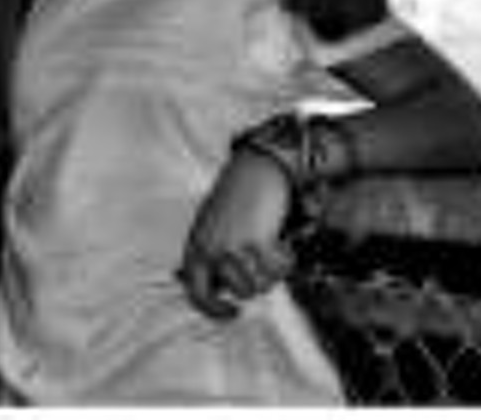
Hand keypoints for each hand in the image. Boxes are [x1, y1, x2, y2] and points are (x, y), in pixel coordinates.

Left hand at [178, 150, 294, 319]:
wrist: (255, 167)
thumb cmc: (235, 197)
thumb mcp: (211, 227)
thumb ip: (210, 256)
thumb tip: (217, 290)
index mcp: (195, 247)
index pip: (197, 294)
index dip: (215, 311)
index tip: (234, 313)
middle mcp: (210, 250)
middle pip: (240, 292)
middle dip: (256, 281)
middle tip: (262, 260)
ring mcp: (232, 247)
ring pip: (259, 285)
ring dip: (272, 271)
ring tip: (272, 248)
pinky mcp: (256, 242)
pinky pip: (277, 271)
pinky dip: (285, 260)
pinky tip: (283, 244)